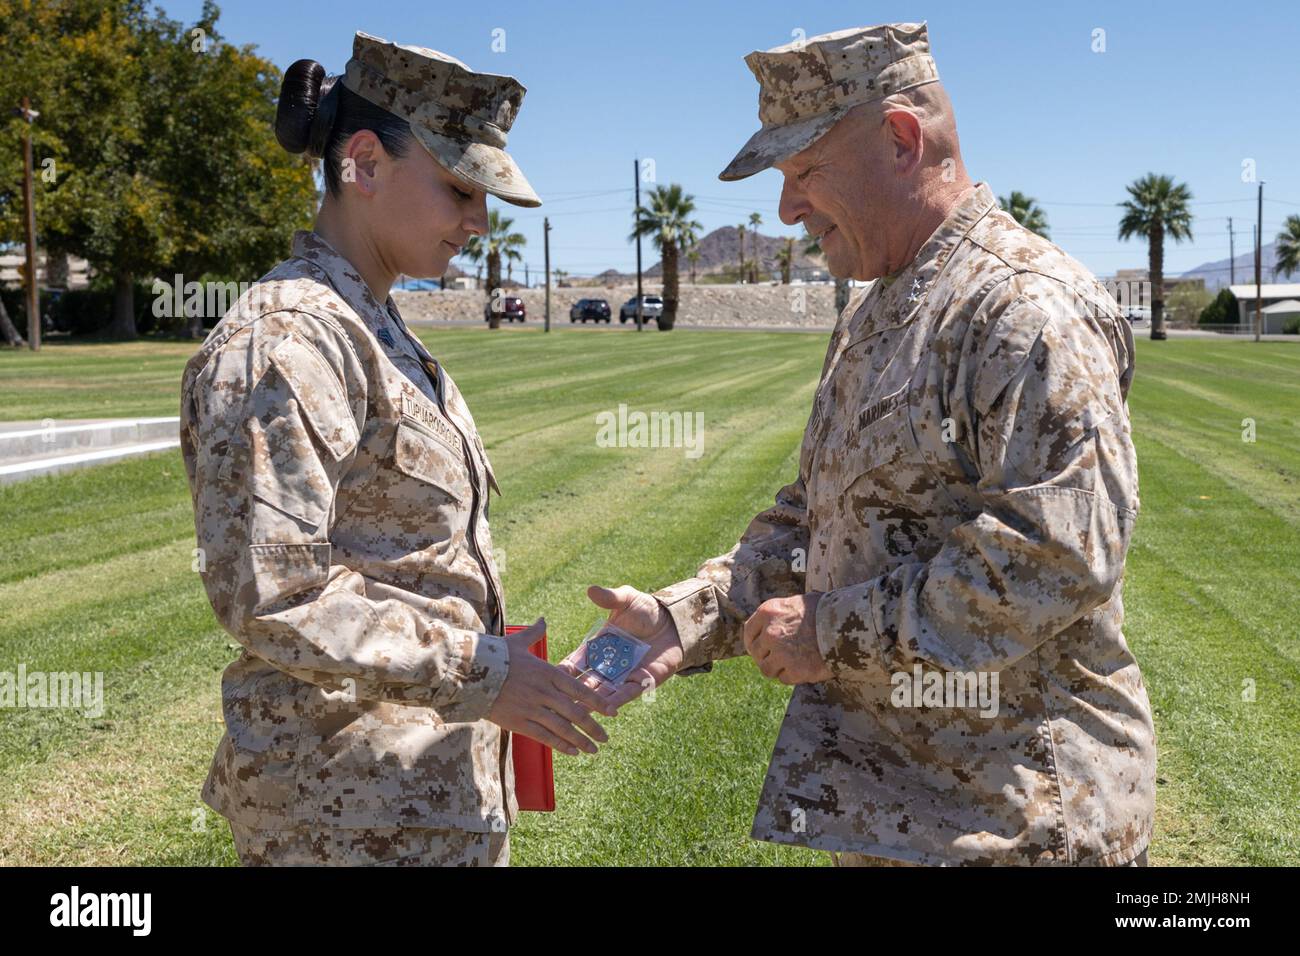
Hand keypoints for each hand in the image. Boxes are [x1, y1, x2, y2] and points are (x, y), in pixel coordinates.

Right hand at [488, 618, 617, 756]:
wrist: (470, 672)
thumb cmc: (494, 656)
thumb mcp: (517, 642)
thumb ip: (535, 633)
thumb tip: (543, 619)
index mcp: (548, 672)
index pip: (580, 689)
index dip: (599, 702)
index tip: (612, 711)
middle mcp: (544, 691)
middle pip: (576, 712)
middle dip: (594, 727)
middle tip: (606, 737)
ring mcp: (532, 708)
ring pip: (563, 728)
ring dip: (581, 740)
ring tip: (594, 749)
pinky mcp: (519, 722)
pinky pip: (545, 736)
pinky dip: (561, 745)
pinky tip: (573, 752)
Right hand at [563, 585, 683, 708]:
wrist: (675, 621)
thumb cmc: (647, 609)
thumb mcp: (627, 600)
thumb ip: (610, 597)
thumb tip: (591, 589)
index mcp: (598, 646)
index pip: (576, 661)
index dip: (564, 669)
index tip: (549, 677)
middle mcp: (608, 664)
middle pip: (586, 682)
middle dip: (574, 693)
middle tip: (558, 704)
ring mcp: (624, 675)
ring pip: (604, 693)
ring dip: (593, 703)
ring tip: (579, 713)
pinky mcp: (642, 682)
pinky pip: (628, 693)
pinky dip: (619, 700)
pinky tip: (609, 708)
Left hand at [743, 593, 832, 684]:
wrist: (849, 625)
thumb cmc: (828, 611)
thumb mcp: (800, 603)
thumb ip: (781, 616)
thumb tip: (772, 626)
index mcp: (769, 612)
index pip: (749, 631)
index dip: (753, 641)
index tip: (759, 648)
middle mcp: (770, 632)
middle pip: (757, 653)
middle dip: (766, 656)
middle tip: (779, 658)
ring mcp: (781, 653)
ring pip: (767, 669)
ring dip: (777, 669)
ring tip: (792, 664)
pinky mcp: (795, 670)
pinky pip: (784, 679)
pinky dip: (793, 676)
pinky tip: (805, 668)